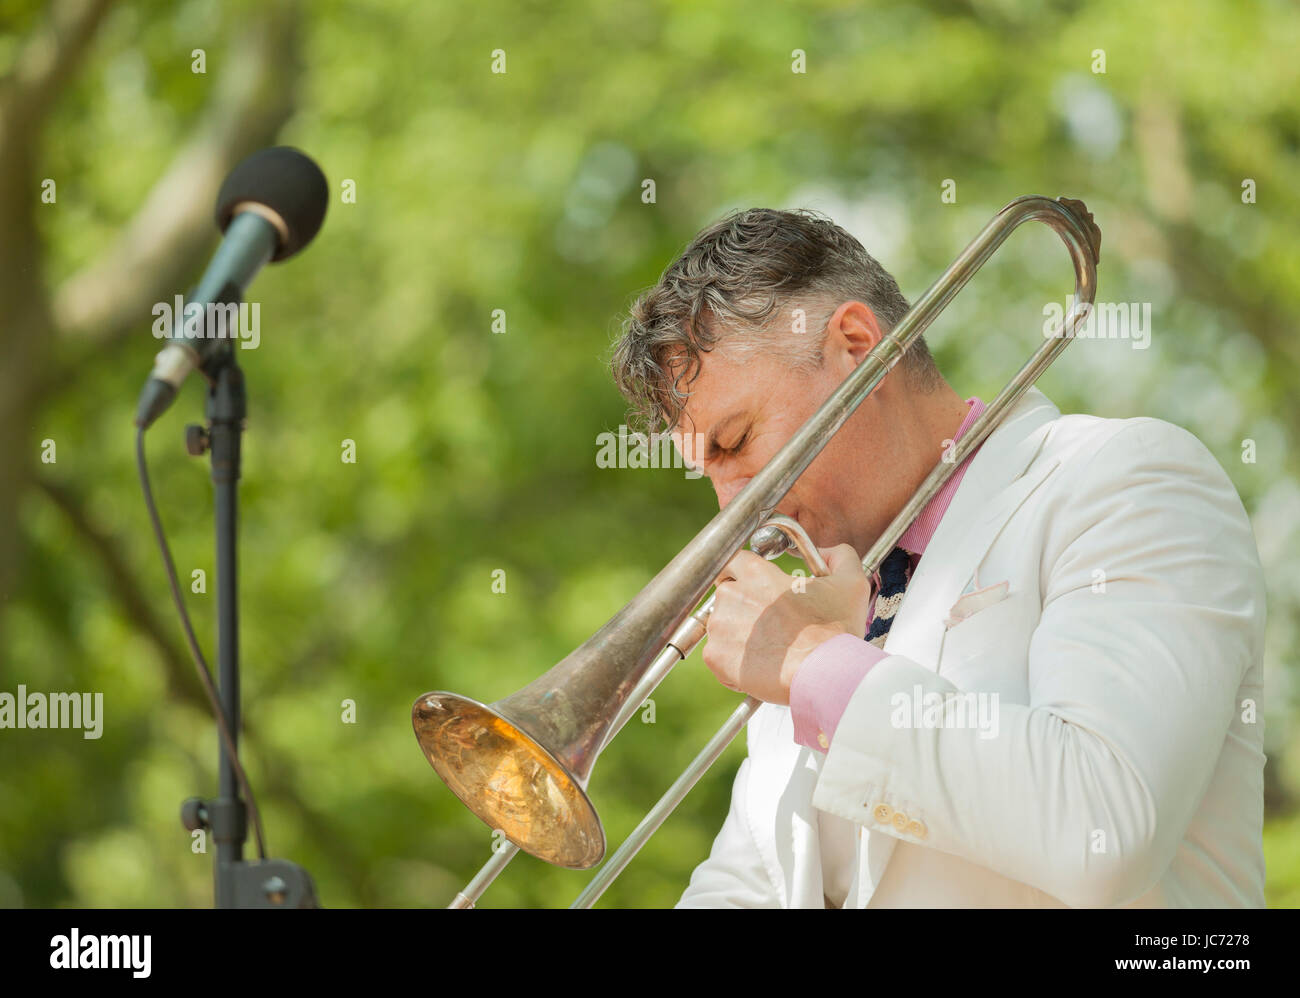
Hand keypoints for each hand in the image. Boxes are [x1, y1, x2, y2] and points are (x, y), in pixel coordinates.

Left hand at [701, 544, 871, 704]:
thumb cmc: (837, 630)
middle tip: (764, 625)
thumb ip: (837, 556)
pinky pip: (716, 657)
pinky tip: (758, 669)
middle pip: (725, 595)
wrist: (826, 674)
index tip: (753, 589)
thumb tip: (824, 552)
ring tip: (766, 650)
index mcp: (756, 573)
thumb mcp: (850, 583)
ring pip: (720, 627)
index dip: (742, 575)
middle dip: (740, 608)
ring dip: (736, 636)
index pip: (732, 562)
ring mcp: (720, 626)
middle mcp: (732, 594)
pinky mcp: (715, 656)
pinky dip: (732, 665)